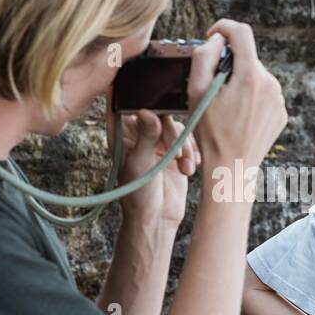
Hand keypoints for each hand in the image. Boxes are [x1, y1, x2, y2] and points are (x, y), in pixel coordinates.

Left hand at [106, 90, 200, 227]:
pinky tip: (189, 168)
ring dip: (184, 146)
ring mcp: (158, 140)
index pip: (125, 101)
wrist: (158, 220)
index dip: (138, 94)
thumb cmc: (138, 197)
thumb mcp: (140, 164)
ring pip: (177, 124)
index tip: (153, 99)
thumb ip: (146, 136)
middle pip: (159, 110)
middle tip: (175, 149)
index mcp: (122, 132)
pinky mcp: (175, 149)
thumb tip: (148, 111)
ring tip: (183, 167)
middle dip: (172, 130)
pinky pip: (189, 138)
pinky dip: (192, 152)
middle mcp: (139, 132)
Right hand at [187, 19, 286, 170]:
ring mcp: (279, 99)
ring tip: (225, 107)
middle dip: (229, 63)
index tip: (211, 38)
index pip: (241, 32)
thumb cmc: (209, 132)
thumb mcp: (196, 92)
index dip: (223, 28)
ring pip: (255, 76)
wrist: (231, 169)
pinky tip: (239, 117)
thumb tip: (217, 39)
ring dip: (240, 82)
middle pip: (248, 57)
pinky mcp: (281, 113)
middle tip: (212, 87)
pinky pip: (264, 94)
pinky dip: (251, 98)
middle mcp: (271, 83)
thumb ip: (203, 56)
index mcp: (250, 75)